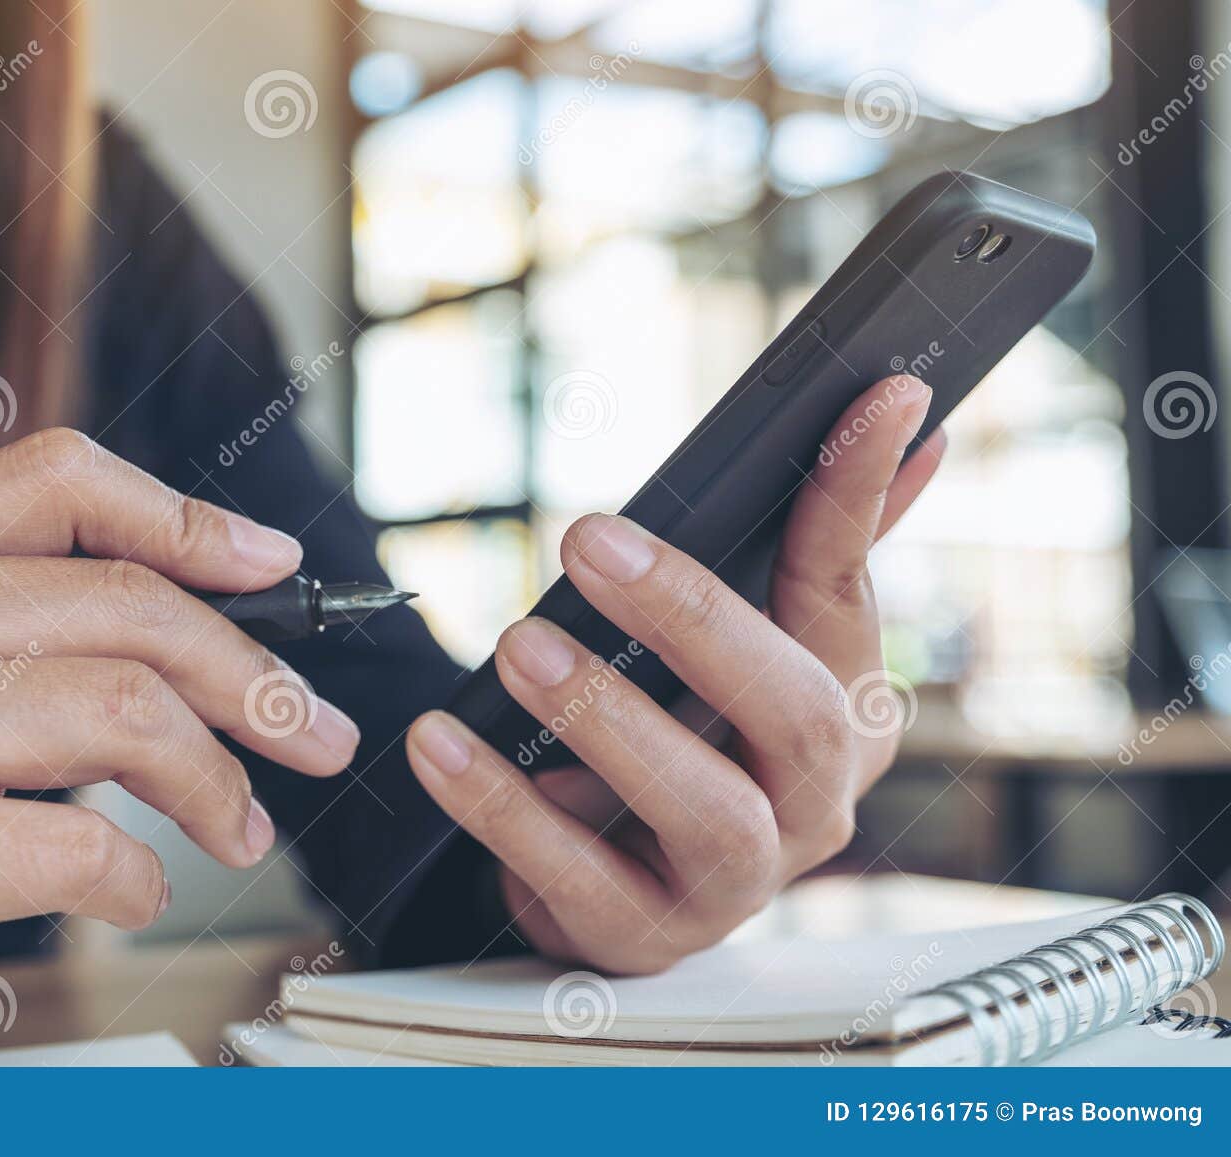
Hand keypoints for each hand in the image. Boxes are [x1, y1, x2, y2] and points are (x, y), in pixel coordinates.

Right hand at [0, 429, 356, 1063]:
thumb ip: (5, 641)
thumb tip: (194, 639)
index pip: (56, 481)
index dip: (185, 515)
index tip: (271, 563)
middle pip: (126, 606)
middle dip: (254, 679)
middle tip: (317, 736)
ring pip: (124, 713)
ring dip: (217, 783)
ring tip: (243, 831)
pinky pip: (78, 845)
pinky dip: (139, 880)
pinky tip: (133, 893)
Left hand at [407, 376, 945, 973]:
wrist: (614, 878)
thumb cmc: (685, 738)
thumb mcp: (740, 642)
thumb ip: (816, 546)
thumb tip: (909, 431)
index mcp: (844, 718)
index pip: (850, 596)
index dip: (855, 498)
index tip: (874, 396)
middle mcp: (812, 809)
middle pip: (795, 715)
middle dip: (693, 620)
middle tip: (589, 539)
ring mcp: (733, 885)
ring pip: (707, 812)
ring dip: (609, 719)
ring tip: (520, 644)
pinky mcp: (640, 936)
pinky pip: (575, 880)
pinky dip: (502, 807)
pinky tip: (441, 742)